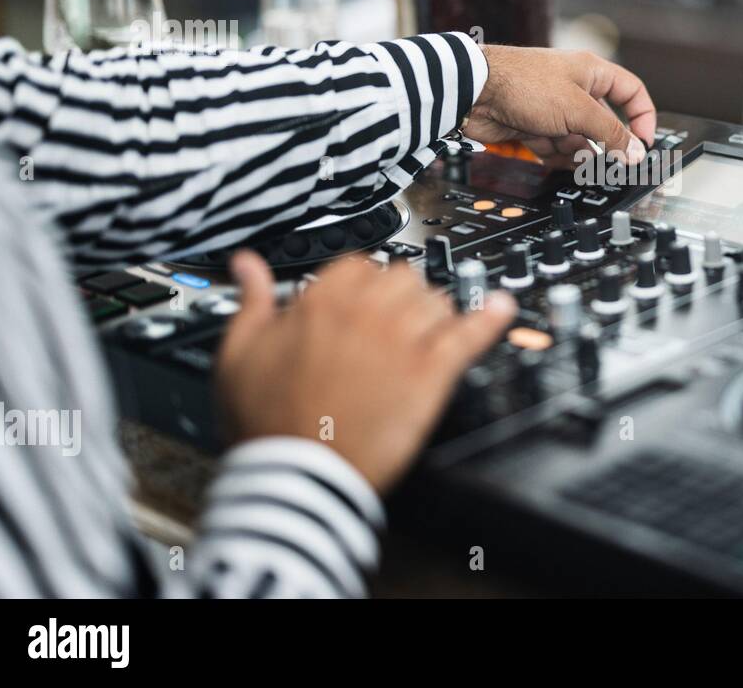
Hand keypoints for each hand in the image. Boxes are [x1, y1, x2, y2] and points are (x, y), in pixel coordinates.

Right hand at [216, 250, 515, 492]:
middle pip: (405, 279)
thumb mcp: (240, 352)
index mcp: (323, 301)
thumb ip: (253, 300)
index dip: (363, 286)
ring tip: (426, 333)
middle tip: (393, 323)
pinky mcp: (431, 373)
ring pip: (436, 302)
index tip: (362, 303)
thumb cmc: (267, 421)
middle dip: (400, 298)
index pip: (362, 266)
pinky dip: (490, 319)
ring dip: (433, 314)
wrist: (296, 476)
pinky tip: (503, 308)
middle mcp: (368, 312)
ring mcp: (403, 340)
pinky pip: (469, 334)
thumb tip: (249, 266)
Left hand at [466, 44, 656, 167]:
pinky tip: (558, 162)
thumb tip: (634, 151)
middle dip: (606, 144)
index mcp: (592, 73)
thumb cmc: (524, 83)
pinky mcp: (535, 126)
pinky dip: (558, 157)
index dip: (642, 117)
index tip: (644, 143)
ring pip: (579, 139)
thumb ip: (610, 133)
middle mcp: (575, 89)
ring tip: (581, 166)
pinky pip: (556, 147)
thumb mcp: (578, 110)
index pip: (631, 92)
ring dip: (581, 154)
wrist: (475, 91)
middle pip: (603, 122)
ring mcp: (554, 109)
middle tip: (613, 166)